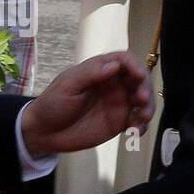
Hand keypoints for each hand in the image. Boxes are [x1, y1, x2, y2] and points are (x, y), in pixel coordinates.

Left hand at [21, 52, 154, 158]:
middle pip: (139, 79)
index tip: (138, 76)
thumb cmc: (53, 104)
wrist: (45, 132)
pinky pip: (137, 121)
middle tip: (141, 100)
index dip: (135, 66)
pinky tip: (135, 132)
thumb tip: (114, 65)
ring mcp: (118, 103)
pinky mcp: (119, 122)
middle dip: (145, 87)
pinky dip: (141, 125)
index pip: (124, 61)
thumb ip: (90, 74)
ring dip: (148, 107)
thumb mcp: (68, 86)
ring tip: (143, 118)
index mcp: (100, 70)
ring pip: (142, 100)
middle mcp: (113, 84)